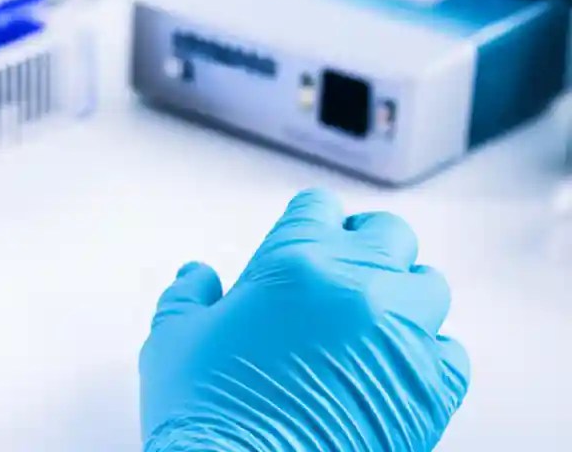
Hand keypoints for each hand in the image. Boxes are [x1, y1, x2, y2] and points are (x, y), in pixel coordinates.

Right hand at [140, 190, 469, 451]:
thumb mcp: (173, 341)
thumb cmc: (207, 415)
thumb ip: (188, 297)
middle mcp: (357, 289)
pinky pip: (452, 352)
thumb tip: (197, 277)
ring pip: (430, 285)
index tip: (307, 231)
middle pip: (388, 234)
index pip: (319, 208)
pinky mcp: (431, 390)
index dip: (309, 219)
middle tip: (346, 262)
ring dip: (404, 291)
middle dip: (365, 243)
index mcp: (293, 263)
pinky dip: (429, 351)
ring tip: (376, 311)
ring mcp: (401, 338)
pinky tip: (397, 361)